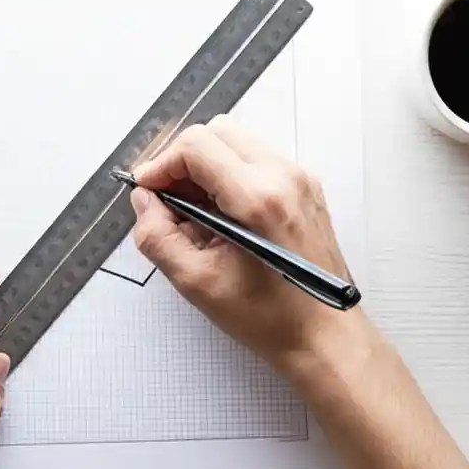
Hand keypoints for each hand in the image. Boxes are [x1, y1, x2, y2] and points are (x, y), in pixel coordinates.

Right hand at [130, 116, 360, 372]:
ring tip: (193, 211)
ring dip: (205, 166)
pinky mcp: (305, 188)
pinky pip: (256, 159)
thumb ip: (158, 236)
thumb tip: (144, 202)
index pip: (197, 145)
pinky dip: (228, 175)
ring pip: (236, 142)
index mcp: (259, 199)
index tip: (146, 190)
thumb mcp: (197, 283)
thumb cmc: (272, 318)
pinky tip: (219, 215)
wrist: (325, 336)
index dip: (161, 164)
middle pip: (217, 132)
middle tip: (167, 199)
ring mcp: (300, 179)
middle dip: (182, 160)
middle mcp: (285, 178)